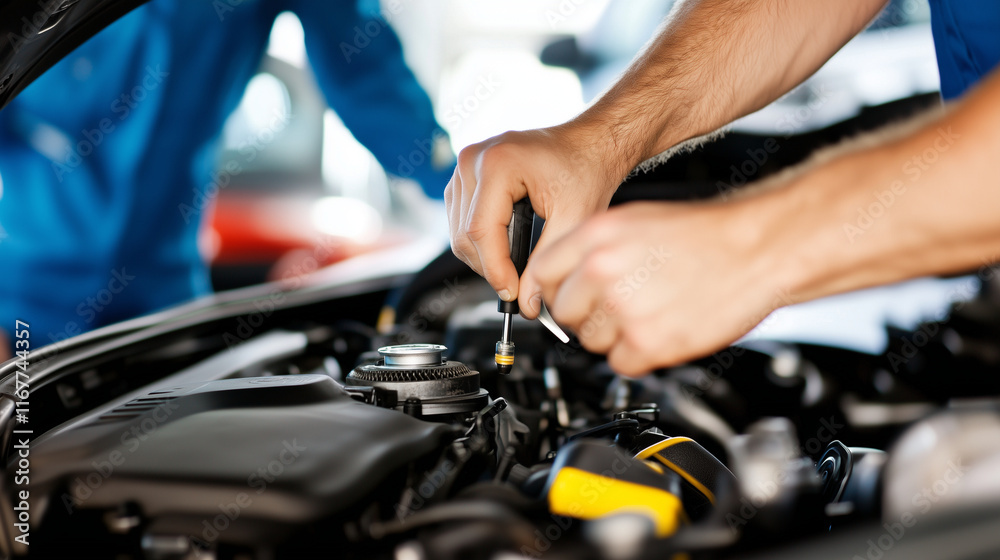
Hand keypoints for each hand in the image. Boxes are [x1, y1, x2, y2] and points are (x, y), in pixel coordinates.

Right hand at [445, 125, 624, 317]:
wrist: (589, 142)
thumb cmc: (585, 169)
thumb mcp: (573, 218)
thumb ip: (545, 262)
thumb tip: (526, 303)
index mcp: (498, 163)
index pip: (480, 231)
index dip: (495, 270)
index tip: (513, 294)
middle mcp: (474, 160)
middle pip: (464, 234)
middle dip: (489, 267)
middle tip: (518, 287)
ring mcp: (466, 165)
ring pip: (458, 230)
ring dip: (484, 256)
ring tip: (515, 268)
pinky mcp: (466, 174)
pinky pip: (460, 219)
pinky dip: (481, 241)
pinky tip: (507, 247)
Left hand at [528, 200, 791, 375]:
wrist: (756, 250)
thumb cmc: (704, 234)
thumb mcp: (634, 220)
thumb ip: (591, 248)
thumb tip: (562, 278)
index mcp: (597, 236)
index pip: (542, 274)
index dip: (552, 289)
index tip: (562, 297)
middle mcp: (604, 270)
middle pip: (563, 312)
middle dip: (585, 315)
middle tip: (616, 307)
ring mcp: (624, 309)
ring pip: (589, 342)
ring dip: (613, 336)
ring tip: (646, 314)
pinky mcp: (648, 343)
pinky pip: (619, 363)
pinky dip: (636, 355)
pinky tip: (658, 330)